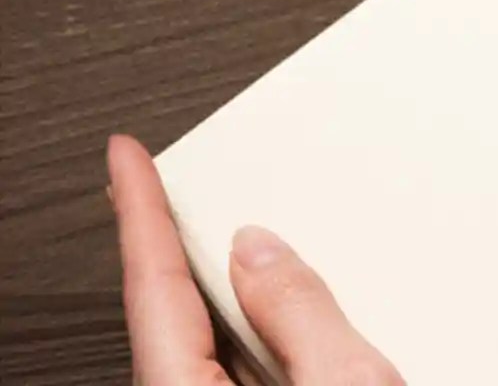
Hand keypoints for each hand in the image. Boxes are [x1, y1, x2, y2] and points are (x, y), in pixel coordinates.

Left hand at [107, 134, 404, 384]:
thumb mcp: (345, 380)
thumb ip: (300, 314)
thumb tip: (263, 252)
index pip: (152, 286)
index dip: (142, 210)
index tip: (127, 157)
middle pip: (176, 316)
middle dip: (181, 247)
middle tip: (167, 186)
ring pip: (211, 347)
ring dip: (232, 298)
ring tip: (252, 251)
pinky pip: (240, 372)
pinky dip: (260, 333)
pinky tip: (289, 323)